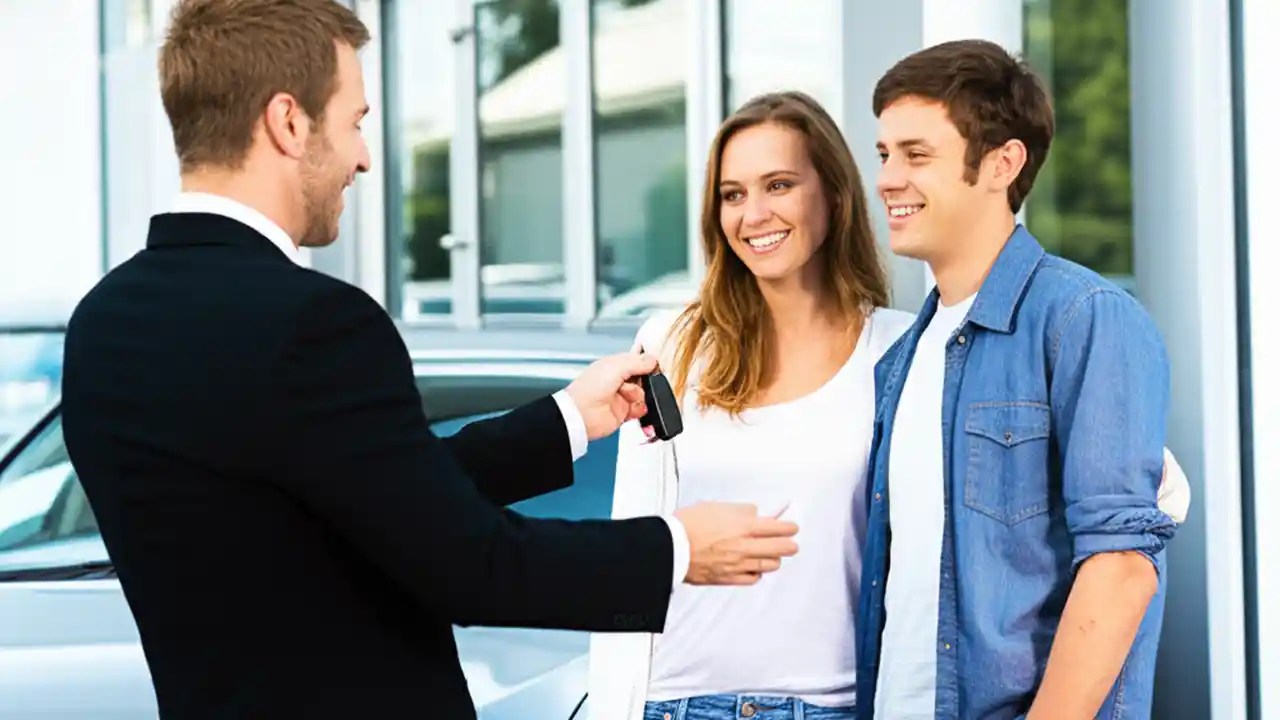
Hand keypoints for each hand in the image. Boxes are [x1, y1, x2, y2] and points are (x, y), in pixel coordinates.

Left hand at [565, 352, 657, 439]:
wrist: (582, 414)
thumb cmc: (589, 388)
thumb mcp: (616, 367)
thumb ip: (637, 362)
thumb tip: (653, 360)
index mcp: (614, 366)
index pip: (637, 361)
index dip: (646, 363)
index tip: (653, 366)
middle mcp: (618, 381)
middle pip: (643, 378)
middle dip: (645, 381)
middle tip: (638, 382)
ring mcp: (622, 397)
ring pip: (644, 394)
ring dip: (639, 395)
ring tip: (627, 396)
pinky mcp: (624, 412)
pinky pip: (641, 409)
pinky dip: (639, 408)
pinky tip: (631, 408)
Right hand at [675, 502, 798, 584]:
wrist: (670, 547)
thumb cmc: (688, 525)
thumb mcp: (717, 506)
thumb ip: (740, 511)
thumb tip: (754, 514)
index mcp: (744, 527)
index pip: (779, 528)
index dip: (790, 527)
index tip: (793, 527)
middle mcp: (745, 547)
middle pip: (781, 549)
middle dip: (790, 545)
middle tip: (791, 543)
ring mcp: (738, 565)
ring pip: (770, 565)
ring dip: (774, 559)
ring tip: (773, 555)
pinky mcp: (728, 578)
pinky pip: (752, 579)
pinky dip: (758, 573)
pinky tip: (755, 568)